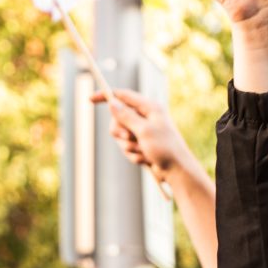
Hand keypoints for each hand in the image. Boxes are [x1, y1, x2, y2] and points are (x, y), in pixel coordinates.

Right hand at [91, 87, 206, 198]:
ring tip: (143, 152)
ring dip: (128, 146)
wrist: (177, 171)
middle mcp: (146, 117)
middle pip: (117, 118)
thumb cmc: (165, 148)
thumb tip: (112, 103)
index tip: (90, 99)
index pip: (123, 95)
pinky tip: (146, 159)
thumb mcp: (144, 131)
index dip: (106, 96)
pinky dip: (133, 154)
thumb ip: (127, 116)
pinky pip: (127, 147)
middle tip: (129, 138)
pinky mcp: (141, 144)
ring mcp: (143, 131)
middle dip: (120, 132)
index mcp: (150, 108)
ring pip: (120, 135)